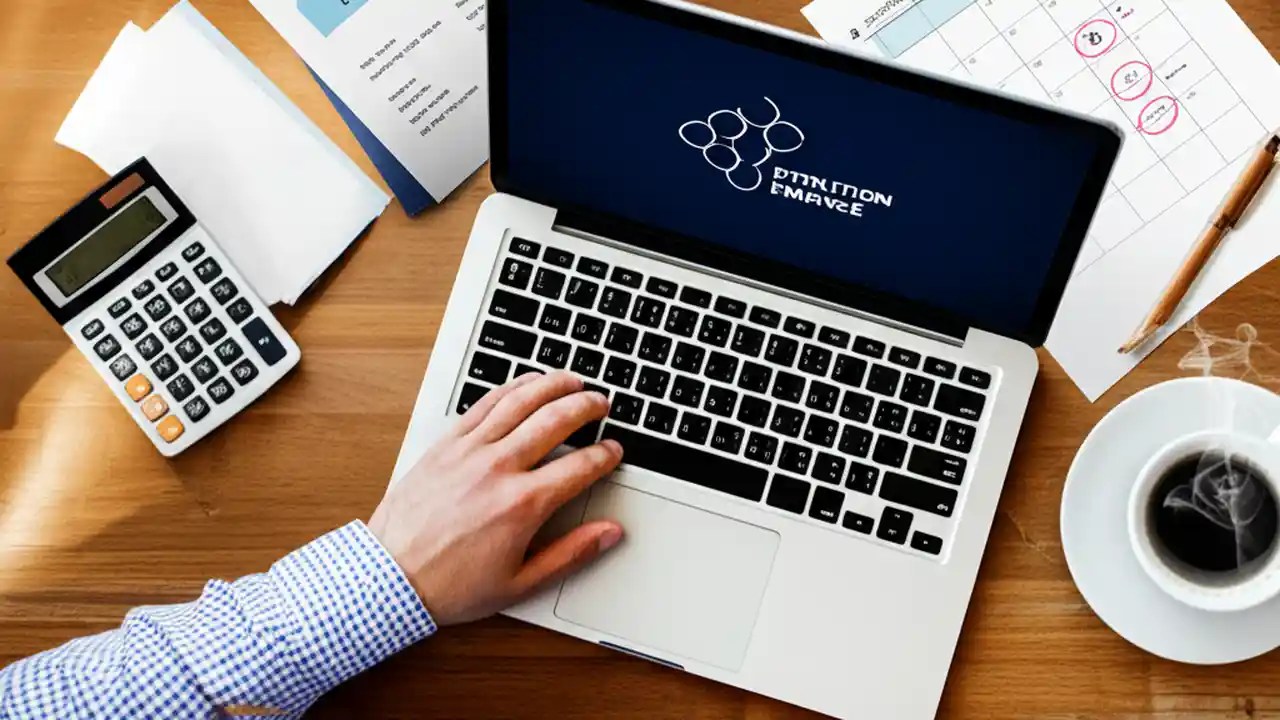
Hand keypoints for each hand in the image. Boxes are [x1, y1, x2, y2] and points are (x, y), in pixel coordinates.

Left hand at [368, 371, 623, 624]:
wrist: (390, 577)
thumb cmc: (451, 585)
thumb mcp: (521, 583)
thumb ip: (572, 554)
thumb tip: (609, 533)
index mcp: (523, 505)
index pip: (581, 466)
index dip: (605, 455)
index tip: (614, 451)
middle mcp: (498, 469)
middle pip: (555, 419)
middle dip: (587, 407)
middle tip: (602, 404)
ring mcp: (470, 451)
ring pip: (521, 401)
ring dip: (553, 385)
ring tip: (572, 381)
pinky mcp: (446, 444)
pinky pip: (484, 404)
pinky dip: (511, 388)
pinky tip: (526, 383)